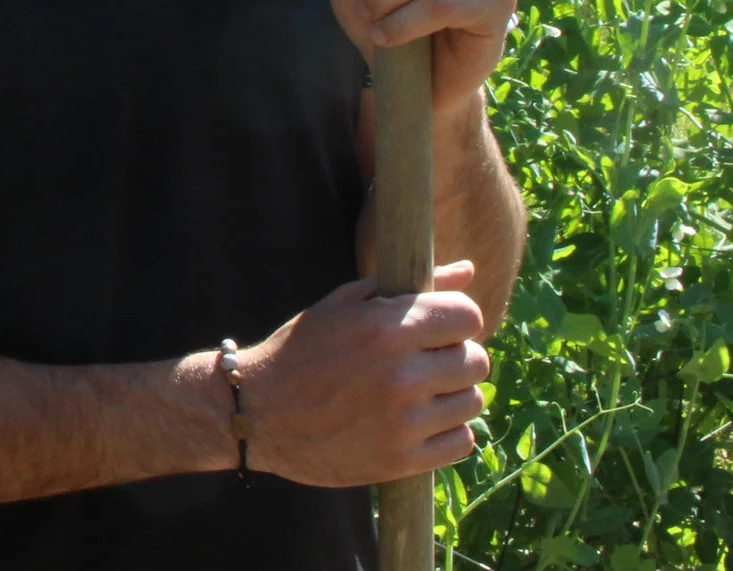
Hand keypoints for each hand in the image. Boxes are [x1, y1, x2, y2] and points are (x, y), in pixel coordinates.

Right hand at [233, 261, 490, 485]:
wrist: (256, 412)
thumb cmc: (300, 351)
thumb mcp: (343, 306)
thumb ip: (409, 286)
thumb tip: (468, 271)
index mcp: (385, 328)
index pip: (468, 317)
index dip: (455, 319)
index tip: (437, 328)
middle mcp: (400, 374)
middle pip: (476, 361)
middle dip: (454, 356)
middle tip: (424, 362)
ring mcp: (404, 421)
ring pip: (472, 401)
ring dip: (451, 395)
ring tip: (417, 392)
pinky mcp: (403, 460)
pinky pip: (462, 441)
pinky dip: (447, 431)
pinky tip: (417, 421)